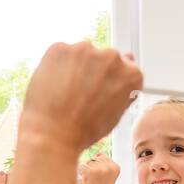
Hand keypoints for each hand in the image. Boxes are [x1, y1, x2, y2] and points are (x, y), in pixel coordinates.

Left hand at [17, 42, 142, 154]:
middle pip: (102, 59)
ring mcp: (86, 49)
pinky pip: (60, 53)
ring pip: (81, 54)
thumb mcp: (115, 112)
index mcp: (131, 74)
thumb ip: (124, 86)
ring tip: (65, 93)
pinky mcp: (61, 48)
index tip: (98, 92)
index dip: (108, 82)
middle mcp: (112, 57)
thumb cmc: (84, 130)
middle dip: (92, 72)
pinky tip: (53, 86)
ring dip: (74, 67)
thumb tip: (128, 62)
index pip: (125, 67)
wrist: (52, 135)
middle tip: (79, 95)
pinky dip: (56, 65)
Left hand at [79, 154, 118, 183]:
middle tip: (95, 182)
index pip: (102, 156)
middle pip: (94, 158)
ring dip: (86, 171)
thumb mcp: (107, 176)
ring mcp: (101, 168)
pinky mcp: (91, 171)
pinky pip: (81, 166)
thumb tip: (97, 153)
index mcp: (116, 167)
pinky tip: (86, 182)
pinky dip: (80, 173)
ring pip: (87, 162)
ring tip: (91, 182)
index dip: (97, 167)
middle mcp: (110, 166)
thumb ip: (104, 164)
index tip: (100, 179)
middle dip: (91, 168)